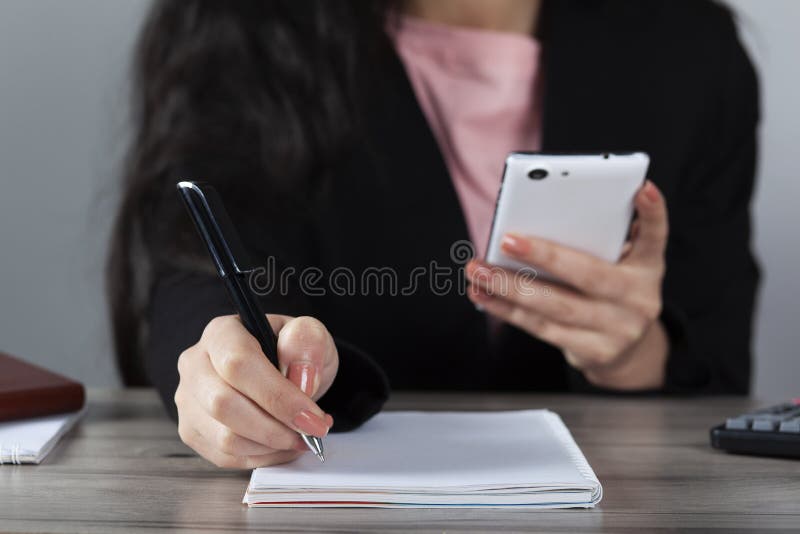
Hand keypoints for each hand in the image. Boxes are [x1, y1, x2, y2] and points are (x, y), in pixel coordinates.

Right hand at [174, 314, 337, 467]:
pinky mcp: (192, 430)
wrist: (283, 369)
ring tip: (302, 436)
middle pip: (224, 405)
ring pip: (224, 438)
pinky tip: (284, 444)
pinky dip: (262, 457)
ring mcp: (189, 400)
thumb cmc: (292, 351)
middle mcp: (195, 364)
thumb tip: (300, 377)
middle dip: (276, 428)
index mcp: (222, 332)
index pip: (238, 364)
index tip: (312, 417)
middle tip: (312, 431)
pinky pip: (225, 457)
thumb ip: (307, 342)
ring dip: (272, 446)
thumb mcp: (310, 334)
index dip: (277, 396)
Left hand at [467, 180, 668, 389]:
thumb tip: (547, 216)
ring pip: (555, 305)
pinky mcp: (594, 352)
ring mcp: (619, 330)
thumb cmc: (611, 291)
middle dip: (544, 255)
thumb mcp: (620, 265)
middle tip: (506, 239)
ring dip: (509, 286)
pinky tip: (483, 294)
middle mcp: (639, 299)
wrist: (628, 350)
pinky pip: (541, 328)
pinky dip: (507, 310)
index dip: (653, 212)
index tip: (643, 187)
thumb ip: (598, 241)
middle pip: (588, 274)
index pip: (655, 236)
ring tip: (478, 269)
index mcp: (647, 267)